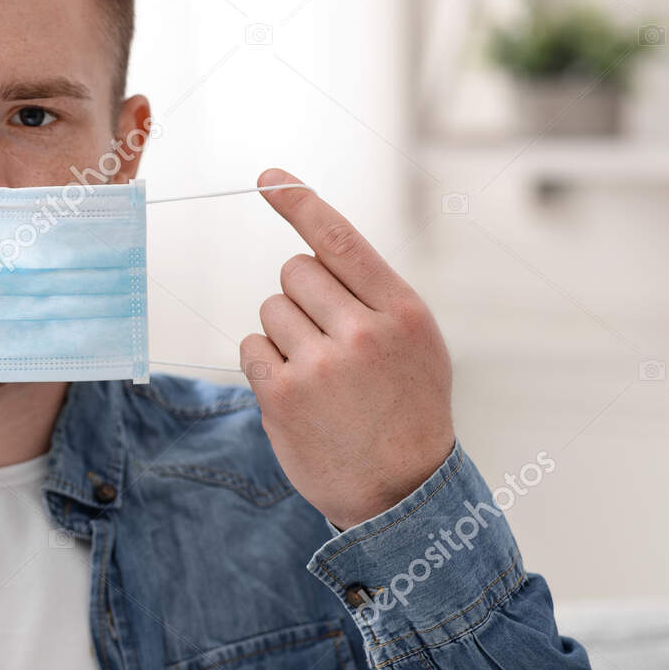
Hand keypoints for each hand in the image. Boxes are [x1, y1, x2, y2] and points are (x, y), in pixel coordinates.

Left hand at [241, 168, 454, 530]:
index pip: (341, 240)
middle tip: (327, 340)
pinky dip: (265, 365)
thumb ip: (374, 295)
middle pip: (296, 271)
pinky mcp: (283, 395)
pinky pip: (251, 348)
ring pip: (270, 308)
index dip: (300, 203)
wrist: (401, 491)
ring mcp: (320, 365)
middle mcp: (362, 332)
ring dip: (284, 333)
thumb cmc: (407, 408)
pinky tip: (296, 393)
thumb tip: (315, 249)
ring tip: (318, 374)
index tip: (268, 178)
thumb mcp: (417, 344)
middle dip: (302, 297)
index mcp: (401, 312)